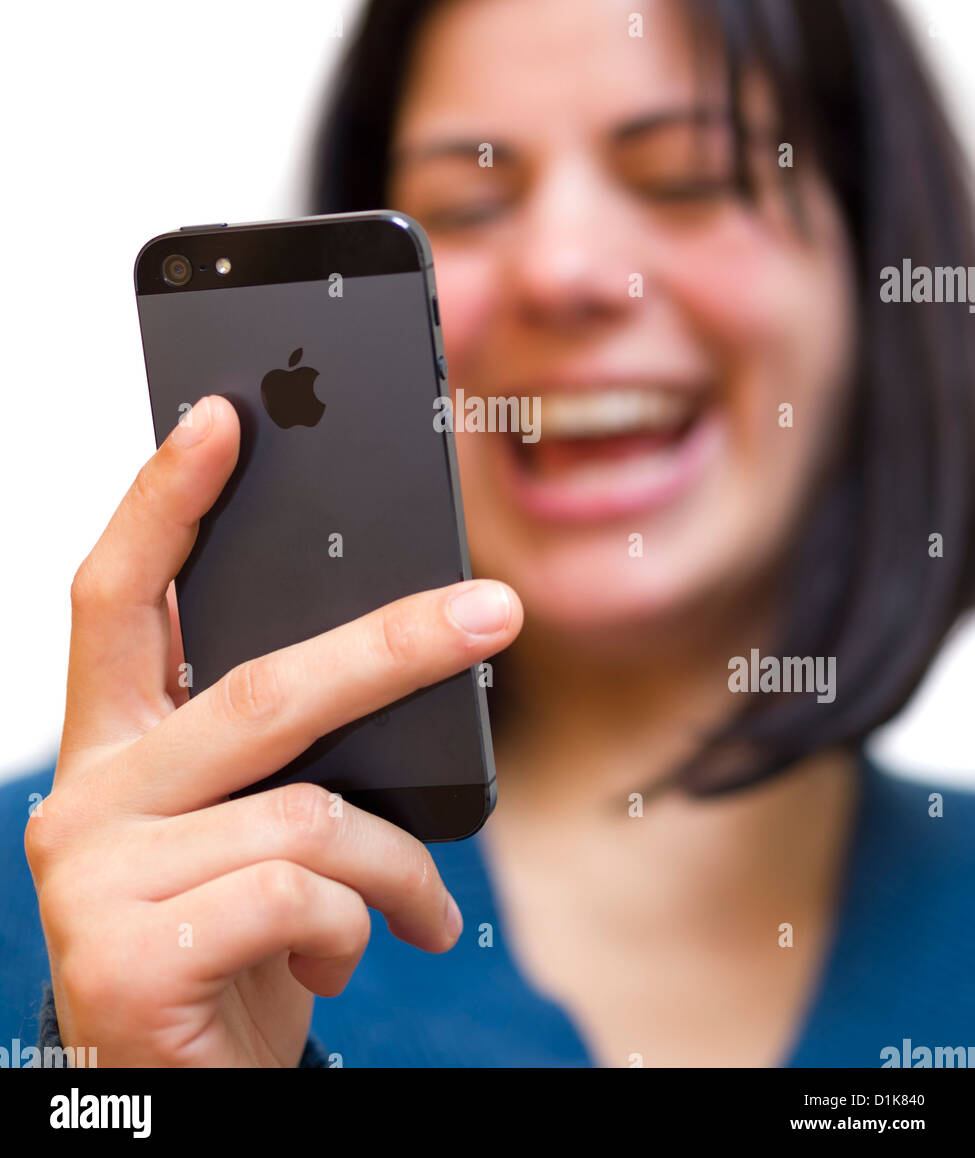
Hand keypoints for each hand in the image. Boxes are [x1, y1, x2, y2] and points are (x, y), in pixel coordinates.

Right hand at [25, 395, 521, 1066]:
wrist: (183, 1090)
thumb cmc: (234, 940)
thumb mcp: (251, 830)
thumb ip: (282, 751)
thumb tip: (404, 655)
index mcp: (114, 746)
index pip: (118, 595)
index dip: (165, 500)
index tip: (224, 417)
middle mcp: (84, 797)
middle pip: (255, 689)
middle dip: (391, 648)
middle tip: (492, 614)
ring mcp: (94, 878)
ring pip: (306, 809)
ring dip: (393, 864)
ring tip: (417, 910)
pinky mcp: (128, 957)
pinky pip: (301, 893)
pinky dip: (357, 923)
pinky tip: (342, 959)